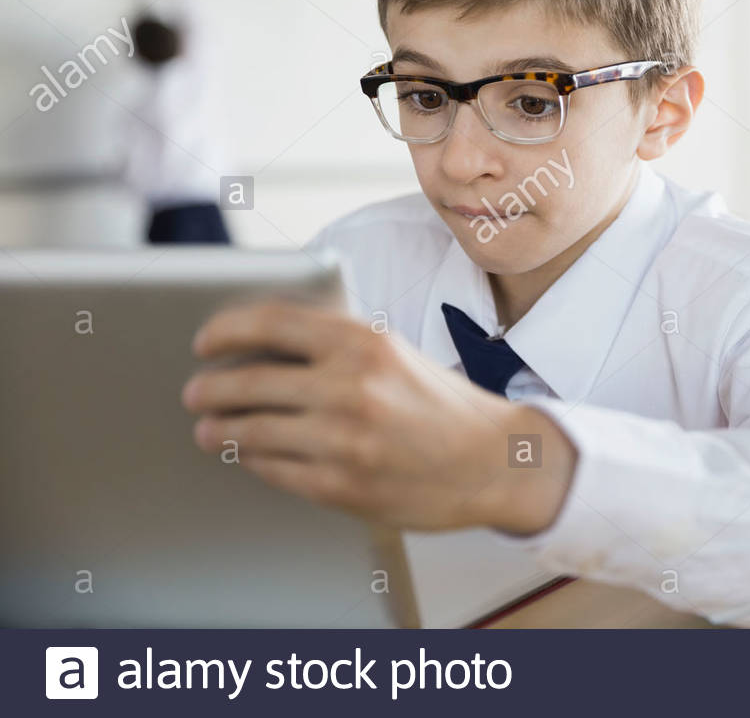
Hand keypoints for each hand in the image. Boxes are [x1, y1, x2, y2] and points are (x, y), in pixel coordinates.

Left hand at [181, 300, 576, 534]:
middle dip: (211, 389)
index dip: (226, 331)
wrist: (492, 462)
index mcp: (365, 342)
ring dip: (220, 430)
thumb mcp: (396, 355)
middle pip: (248, 382)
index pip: (271, 324)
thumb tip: (257, 347)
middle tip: (196, 393)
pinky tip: (250, 453)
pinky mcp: (341, 485)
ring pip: (252, 431)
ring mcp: (344, 440)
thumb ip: (336, 346)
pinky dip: (254, 460)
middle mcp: (351, 387)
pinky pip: (273, 470)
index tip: (204, 342)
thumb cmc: (441, 405)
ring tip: (210, 429)